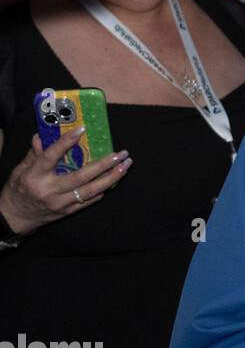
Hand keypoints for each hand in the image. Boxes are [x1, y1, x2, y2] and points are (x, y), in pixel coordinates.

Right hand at [0, 128, 131, 234]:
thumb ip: (34, 154)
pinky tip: (114, 180)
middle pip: (81, 176)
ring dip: (111, 178)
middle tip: (120, 154)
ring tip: (125, 166)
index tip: (82, 130)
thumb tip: (41, 135)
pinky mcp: (69, 211)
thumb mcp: (20, 170)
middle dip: (104, 165)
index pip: (51, 156)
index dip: (66, 142)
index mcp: (35, 176)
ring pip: (91, 190)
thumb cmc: (18, 190)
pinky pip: (90, 200)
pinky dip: (103, 190)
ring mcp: (61, 202)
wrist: (15, 217)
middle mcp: (50, 190)